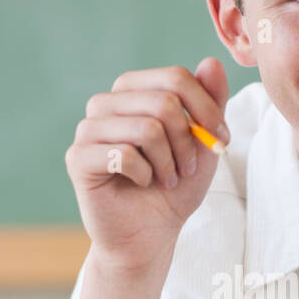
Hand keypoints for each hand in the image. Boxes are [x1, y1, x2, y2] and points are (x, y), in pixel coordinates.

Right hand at [65, 58, 229, 273]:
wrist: (149, 235)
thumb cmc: (174, 188)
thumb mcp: (203, 143)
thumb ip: (210, 103)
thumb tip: (212, 62)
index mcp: (133, 91)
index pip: (175, 77)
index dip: (206, 108)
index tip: (220, 139)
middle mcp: (106, 103)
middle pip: (163, 101)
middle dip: (187, 140)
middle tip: (186, 168)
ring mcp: (88, 129)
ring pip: (146, 128)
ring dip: (168, 161)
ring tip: (167, 179)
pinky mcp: (77, 158)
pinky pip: (124, 155)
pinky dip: (145, 175)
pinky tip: (141, 184)